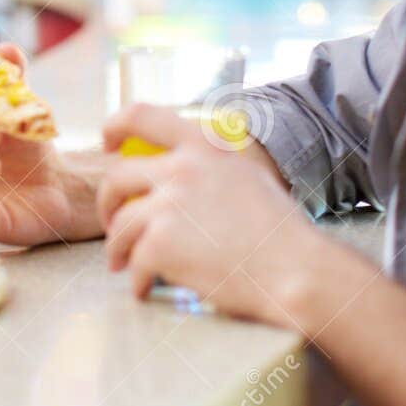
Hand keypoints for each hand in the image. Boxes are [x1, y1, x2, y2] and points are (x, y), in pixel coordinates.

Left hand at [98, 105, 325, 325]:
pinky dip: (136, 280)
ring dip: (117, 249)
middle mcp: (181, 169)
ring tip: (125, 265)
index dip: (115, 125)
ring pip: (119, 226)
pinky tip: (146, 289)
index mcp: (203, 146)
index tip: (108, 143)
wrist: (298, 271)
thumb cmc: (280, 232)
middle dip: (108, 205)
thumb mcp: (247, 176)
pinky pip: (133, 262)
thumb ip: (210, 167)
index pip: (141, 115)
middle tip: (112, 225)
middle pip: (116, 178)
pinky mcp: (160, 244)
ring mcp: (168, 206)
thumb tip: (178, 170)